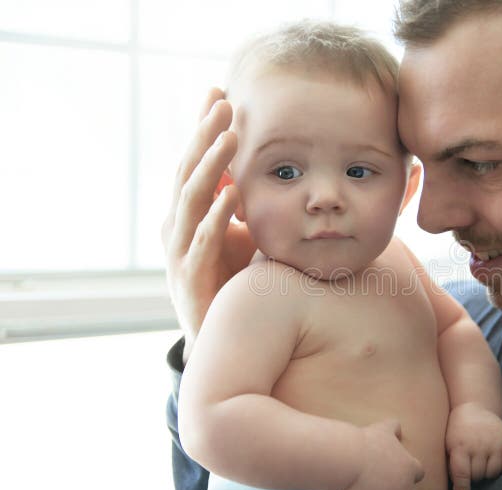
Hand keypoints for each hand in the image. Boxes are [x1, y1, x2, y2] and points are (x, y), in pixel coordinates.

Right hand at [161, 88, 255, 362]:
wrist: (221, 335)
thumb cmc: (234, 278)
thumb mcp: (244, 231)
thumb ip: (247, 200)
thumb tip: (268, 165)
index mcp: (191, 210)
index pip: (196, 159)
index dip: (204, 126)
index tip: (220, 90)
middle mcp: (179, 224)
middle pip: (189, 170)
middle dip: (205, 134)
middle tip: (223, 99)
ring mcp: (180, 250)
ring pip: (192, 199)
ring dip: (210, 166)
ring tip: (227, 135)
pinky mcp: (191, 277)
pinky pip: (202, 242)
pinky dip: (214, 217)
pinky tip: (228, 195)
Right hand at [342, 419, 424, 489]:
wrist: (350, 458)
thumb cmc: (368, 442)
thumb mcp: (384, 429)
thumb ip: (394, 428)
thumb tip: (397, 427)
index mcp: (410, 468)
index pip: (419, 474)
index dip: (409, 473)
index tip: (397, 470)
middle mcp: (405, 489)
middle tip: (384, 487)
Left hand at [446, 402, 501, 489]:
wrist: (473, 406)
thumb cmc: (457, 431)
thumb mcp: (448, 446)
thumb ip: (452, 468)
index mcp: (461, 446)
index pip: (462, 475)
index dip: (463, 489)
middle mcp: (479, 444)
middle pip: (478, 476)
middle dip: (473, 476)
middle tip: (471, 465)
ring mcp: (495, 442)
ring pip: (493, 473)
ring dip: (487, 472)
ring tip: (482, 461)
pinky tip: (494, 460)